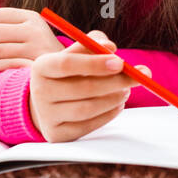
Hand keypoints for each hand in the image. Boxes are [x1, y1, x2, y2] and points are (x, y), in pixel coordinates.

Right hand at [28, 29, 152, 142]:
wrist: (47, 101)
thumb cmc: (69, 72)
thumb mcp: (76, 53)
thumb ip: (92, 44)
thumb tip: (109, 46)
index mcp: (42, 67)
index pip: (67, 64)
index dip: (95, 63)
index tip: (120, 61)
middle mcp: (40, 92)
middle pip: (81, 88)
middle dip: (115, 82)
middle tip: (137, 76)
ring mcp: (47, 116)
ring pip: (87, 108)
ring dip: (113, 98)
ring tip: (126, 90)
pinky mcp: (58, 134)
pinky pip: (88, 125)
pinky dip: (108, 114)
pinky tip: (117, 104)